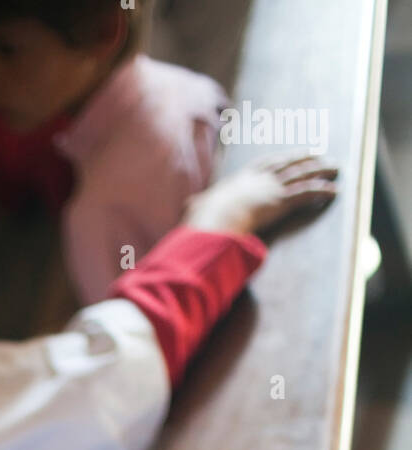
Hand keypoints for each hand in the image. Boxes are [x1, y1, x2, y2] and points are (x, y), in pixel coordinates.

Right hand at [182, 154, 338, 237]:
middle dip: (305, 158)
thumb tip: (188, 206)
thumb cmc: (203, 216)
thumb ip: (198, 204)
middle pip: (288, 164)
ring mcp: (271, 188)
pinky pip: (306, 194)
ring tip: (336, 167)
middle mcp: (260, 179)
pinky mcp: (281, 201)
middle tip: (319, 154)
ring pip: (302, 174)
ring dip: (321, 170)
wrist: (212, 219)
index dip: (279, 159)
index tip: (289, 155)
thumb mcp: (198, 206)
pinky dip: (322, 190)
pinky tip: (334, 189)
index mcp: (241, 179)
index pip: (264, 164)